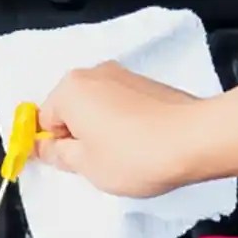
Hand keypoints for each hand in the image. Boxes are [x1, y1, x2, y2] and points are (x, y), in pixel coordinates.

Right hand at [35, 62, 206, 197]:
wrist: (196, 140)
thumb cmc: (134, 155)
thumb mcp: (85, 165)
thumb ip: (55, 153)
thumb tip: (41, 146)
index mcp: (70, 89)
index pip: (43, 120)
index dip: (53, 146)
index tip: (71, 165)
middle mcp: (94, 73)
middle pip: (70, 109)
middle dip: (78, 135)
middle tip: (98, 162)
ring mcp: (124, 75)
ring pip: (97, 107)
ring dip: (101, 129)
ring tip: (124, 155)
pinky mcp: (148, 84)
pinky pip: (121, 104)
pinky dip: (123, 122)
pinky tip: (141, 143)